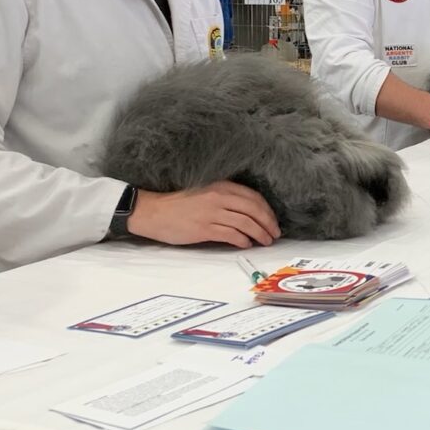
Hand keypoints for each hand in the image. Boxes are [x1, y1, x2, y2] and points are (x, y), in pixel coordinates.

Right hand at [127, 181, 280, 248]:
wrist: (154, 212)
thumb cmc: (179, 204)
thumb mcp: (205, 192)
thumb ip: (226, 198)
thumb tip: (249, 213)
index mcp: (221, 186)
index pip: (253, 197)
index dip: (267, 210)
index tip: (273, 221)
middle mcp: (219, 197)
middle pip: (253, 210)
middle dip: (268, 223)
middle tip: (274, 234)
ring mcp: (212, 213)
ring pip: (246, 223)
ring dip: (259, 233)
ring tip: (265, 241)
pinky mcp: (204, 228)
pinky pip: (231, 234)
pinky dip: (243, 240)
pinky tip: (246, 244)